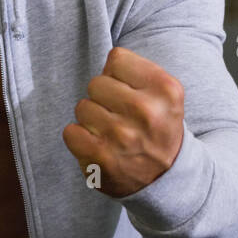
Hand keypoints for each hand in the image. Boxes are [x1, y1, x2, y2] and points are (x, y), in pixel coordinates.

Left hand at [62, 46, 183, 197]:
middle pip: (96, 82)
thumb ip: (136, 71)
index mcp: (165, 89)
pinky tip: (98, 146)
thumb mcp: (164, 94)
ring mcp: (122, 136)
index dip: (118, 75)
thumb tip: (106, 61)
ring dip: (91, 119)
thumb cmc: (158, 128)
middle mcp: (146, 111)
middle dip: (103, 98)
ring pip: (82, 107)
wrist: (167, 178)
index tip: (129, 93)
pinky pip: (70, 131)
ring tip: (111, 133)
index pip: (117, 59)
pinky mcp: (101, 158)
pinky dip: (79, 139)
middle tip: (120, 117)